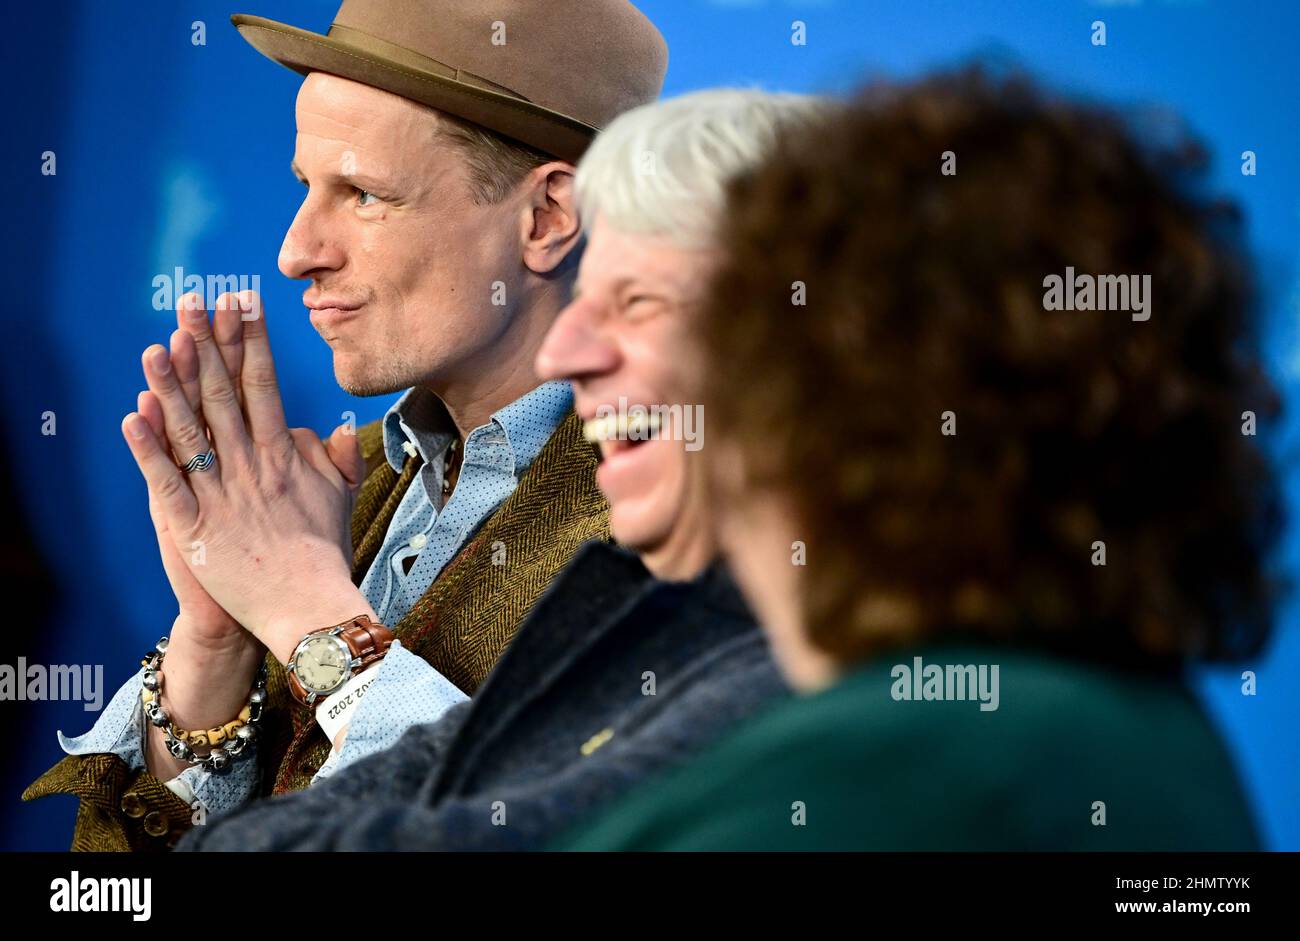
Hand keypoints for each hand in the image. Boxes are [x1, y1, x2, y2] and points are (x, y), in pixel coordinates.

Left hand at [122, 290, 372, 665]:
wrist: (309, 607)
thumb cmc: (325, 555)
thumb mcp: (341, 498)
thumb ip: (338, 458)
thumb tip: (334, 428)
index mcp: (285, 456)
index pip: (265, 385)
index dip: (252, 341)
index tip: (243, 304)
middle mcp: (252, 467)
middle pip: (225, 394)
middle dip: (209, 344)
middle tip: (195, 302)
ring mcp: (222, 495)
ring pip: (191, 430)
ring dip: (170, 386)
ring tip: (154, 345)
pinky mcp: (196, 528)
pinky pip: (167, 482)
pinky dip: (148, 450)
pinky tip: (131, 417)